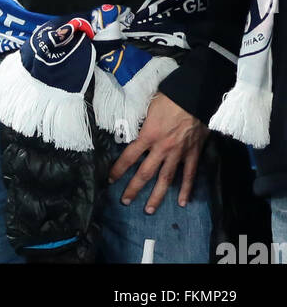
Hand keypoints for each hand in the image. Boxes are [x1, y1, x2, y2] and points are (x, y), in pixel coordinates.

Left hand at [109, 92, 206, 213]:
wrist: (194, 96)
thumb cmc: (169, 97)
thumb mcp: (148, 106)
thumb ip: (142, 122)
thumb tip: (134, 129)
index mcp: (148, 135)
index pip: (129, 156)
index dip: (119, 169)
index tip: (111, 179)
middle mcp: (161, 148)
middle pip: (145, 173)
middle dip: (134, 188)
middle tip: (125, 201)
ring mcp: (178, 153)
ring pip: (166, 179)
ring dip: (157, 196)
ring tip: (149, 210)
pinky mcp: (192, 154)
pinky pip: (189, 175)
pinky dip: (186, 189)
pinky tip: (182, 202)